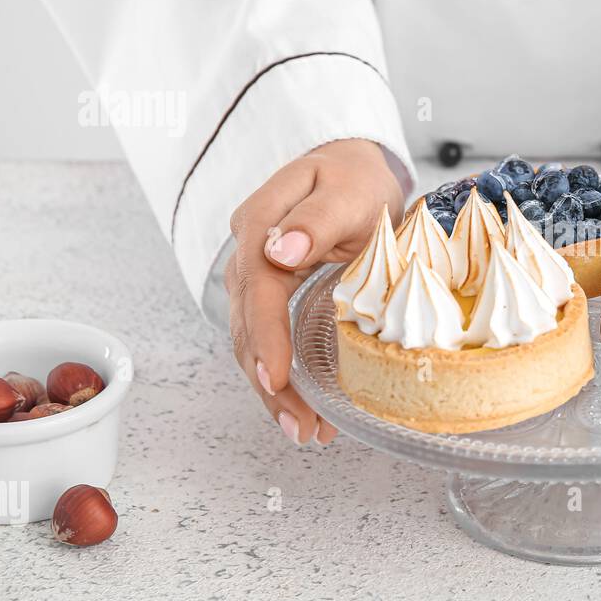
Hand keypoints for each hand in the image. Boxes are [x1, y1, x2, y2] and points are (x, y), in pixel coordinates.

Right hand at [225, 138, 403, 444]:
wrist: (351, 169)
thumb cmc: (353, 177)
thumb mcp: (346, 189)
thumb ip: (316, 220)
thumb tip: (281, 251)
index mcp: (261, 224)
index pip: (257, 288)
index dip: (265, 336)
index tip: (277, 377)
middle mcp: (250, 255)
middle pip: (248, 326)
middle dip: (269, 383)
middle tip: (299, 428)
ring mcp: (257, 277)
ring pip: (253, 341)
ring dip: (273, 391)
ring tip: (303, 432)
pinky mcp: (273, 296)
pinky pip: (271, 340)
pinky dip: (285, 378)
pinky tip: (307, 411)